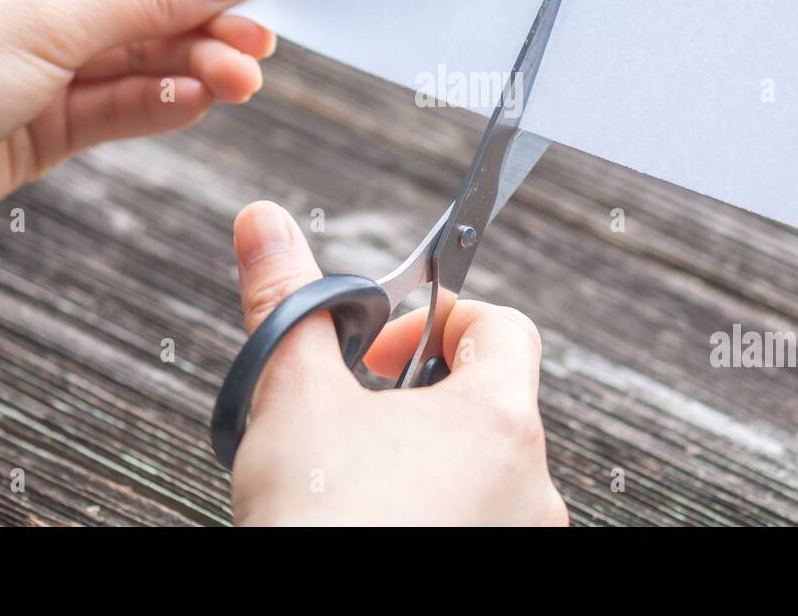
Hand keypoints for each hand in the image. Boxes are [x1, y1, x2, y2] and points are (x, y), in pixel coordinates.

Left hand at [0, 0, 273, 269]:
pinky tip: (200, 100)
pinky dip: (162, 100)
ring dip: (196, 60)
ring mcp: (39, 49)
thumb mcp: (47, 18)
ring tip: (244, 77)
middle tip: (264, 33)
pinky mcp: (43, 114)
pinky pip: (120, 99)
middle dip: (207, 7)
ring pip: (141, 46)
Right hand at [228, 200, 568, 525]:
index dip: (441, 319)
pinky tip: (379, 520)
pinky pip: (481, 519)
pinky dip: (439, 507)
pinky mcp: (503, 572)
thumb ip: (288, 303)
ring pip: (484, 466)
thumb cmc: (319, 522)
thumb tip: (265, 226)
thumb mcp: (292, 398)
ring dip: (429, 454)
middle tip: (360, 411)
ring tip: (360, 472)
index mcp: (497, 418)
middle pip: (492, 397)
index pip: (502, 327)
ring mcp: (522, 538)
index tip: (385, 344)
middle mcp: (531, 481)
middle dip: (422, 392)